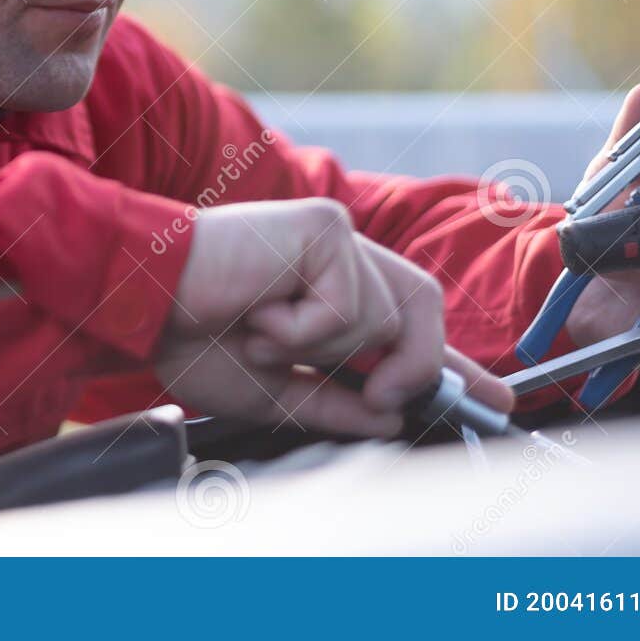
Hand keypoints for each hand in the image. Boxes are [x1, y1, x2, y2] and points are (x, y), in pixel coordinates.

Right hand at [156, 198, 512, 435]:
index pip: (411, 330)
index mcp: (331, 297)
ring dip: (318, 347)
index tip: (498, 401)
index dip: (454, 366)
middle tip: (372, 390)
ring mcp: (336, 239)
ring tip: (260, 329)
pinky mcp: (325, 228)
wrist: (141, 302)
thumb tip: (393, 412)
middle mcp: (342, 260)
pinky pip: (346, 304)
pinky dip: (299, 328)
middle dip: (408, 365)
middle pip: (423, 311)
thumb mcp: (275, 390)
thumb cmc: (191, 338)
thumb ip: (337, 402)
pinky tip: (258, 309)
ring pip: (380, 320)